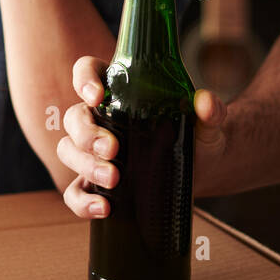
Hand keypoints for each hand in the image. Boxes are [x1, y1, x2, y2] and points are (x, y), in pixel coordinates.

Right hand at [58, 56, 227, 217]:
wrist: (203, 169)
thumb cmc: (198, 135)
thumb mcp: (208, 121)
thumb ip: (210, 110)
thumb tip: (206, 103)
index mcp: (118, 90)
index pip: (87, 72)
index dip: (83, 79)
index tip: (97, 96)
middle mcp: (100, 118)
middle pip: (74, 117)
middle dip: (87, 134)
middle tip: (113, 149)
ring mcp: (94, 152)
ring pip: (68, 151)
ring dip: (85, 165)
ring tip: (114, 180)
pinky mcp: (96, 183)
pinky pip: (74, 192)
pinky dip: (82, 202)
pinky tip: (104, 208)